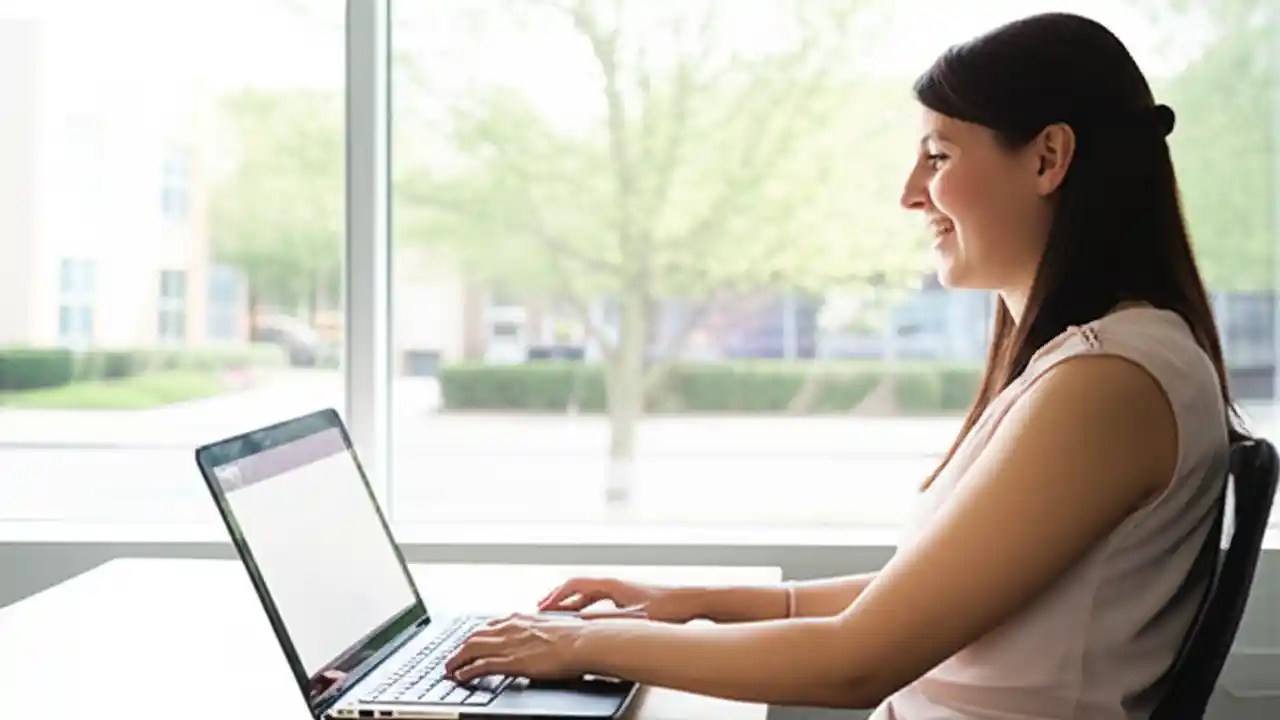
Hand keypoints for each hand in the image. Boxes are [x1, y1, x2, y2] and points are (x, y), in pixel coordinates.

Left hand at [445, 613, 586, 683]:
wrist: (582, 642)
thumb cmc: (575, 636)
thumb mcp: (551, 627)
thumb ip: (537, 631)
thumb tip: (538, 639)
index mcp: (521, 619)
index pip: (490, 625)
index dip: (477, 636)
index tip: (471, 642)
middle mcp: (510, 627)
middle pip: (474, 635)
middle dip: (461, 647)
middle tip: (454, 658)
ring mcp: (508, 643)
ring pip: (471, 648)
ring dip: (457, 659)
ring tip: (450, 669)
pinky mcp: (509, 661)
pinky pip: (479, 665)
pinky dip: (466, 671)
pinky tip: (461, 677)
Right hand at [539, 577, 704, 622]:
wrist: (691, 602)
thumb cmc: (667, 607)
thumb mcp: (632, 618)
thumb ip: (604, 620)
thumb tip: (579, 622)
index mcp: (612, 585)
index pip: (574, 584)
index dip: (555, 595)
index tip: (541, 606)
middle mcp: (614, 585)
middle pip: (578, 588)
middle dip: (558, 598)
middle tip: (541, 609)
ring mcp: (621, 591)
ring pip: (587, 595)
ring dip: (570, 604)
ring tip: (557, 615)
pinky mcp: (628, 599)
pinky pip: (598, 601)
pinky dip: (585, 608)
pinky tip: (584, 620)